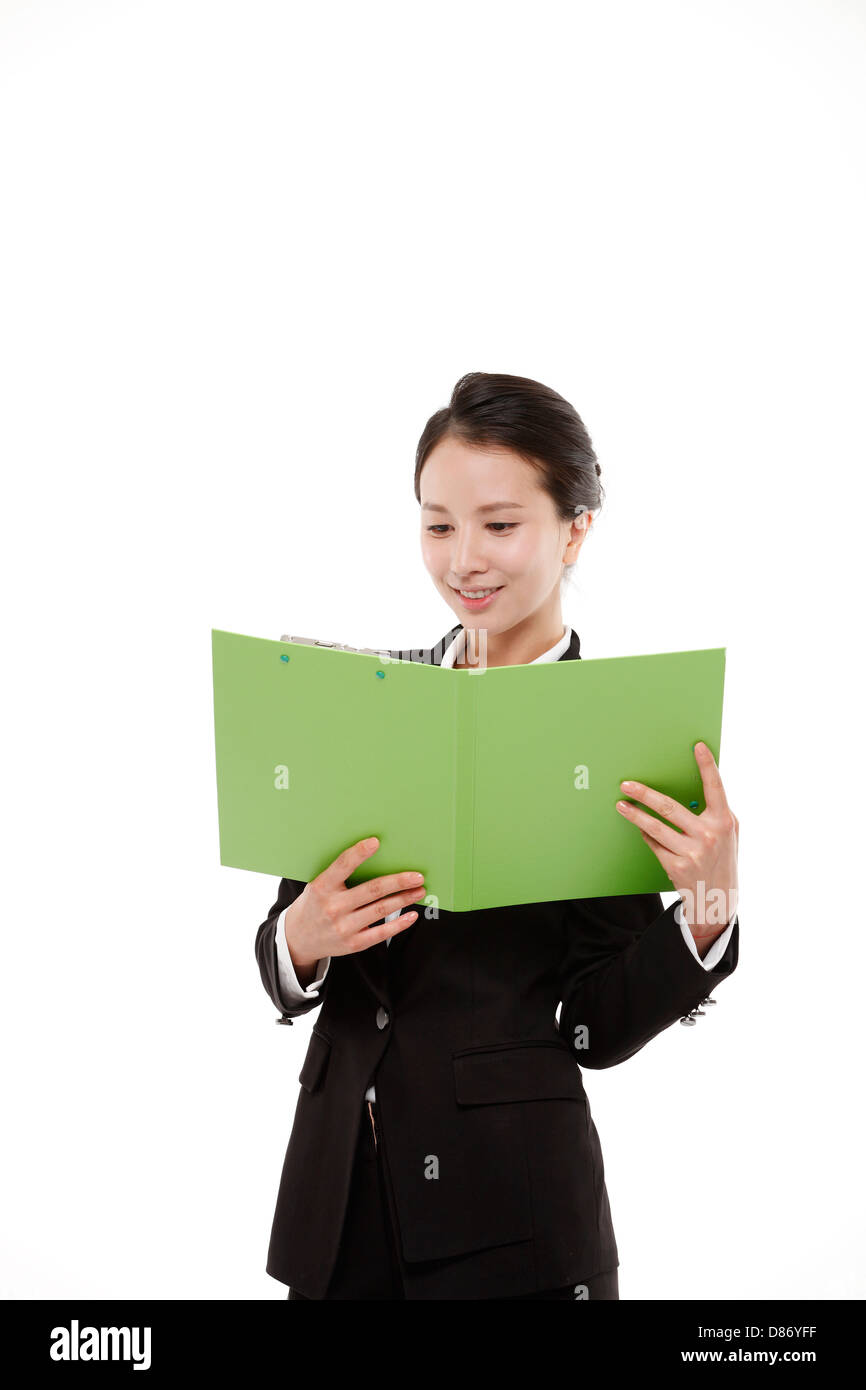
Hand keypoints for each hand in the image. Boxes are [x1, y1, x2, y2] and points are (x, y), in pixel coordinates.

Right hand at [283, 836, 426, 975]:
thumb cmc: (315, 904)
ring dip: (404, 899)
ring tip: (419, 891)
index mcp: (322, 887)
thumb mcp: (318, 885)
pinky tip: (412, 915)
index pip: (342, 866)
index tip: (376, 842)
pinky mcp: (353, 943)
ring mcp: (343, 927)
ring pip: (381, 909)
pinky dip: (399, 924)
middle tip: (417, 876)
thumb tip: (374, 855)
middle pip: (372, 890)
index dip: (359, 853)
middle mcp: (333, 907)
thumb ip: (340, 874)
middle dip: (398, 882)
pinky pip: (381, 933)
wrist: (298, 938)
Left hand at [615, 742, 738, 939]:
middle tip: (627, 784)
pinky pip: (654, 844)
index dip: (707, 766)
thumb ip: (714, 811)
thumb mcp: (727, 833)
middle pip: (669, 807)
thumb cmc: (721, 857)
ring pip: (655, 827)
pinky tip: (640, 828)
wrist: (718, 898)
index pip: (715, 788)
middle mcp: (709, 835)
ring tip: (621, 805)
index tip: (697, 747)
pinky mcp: (677, 867)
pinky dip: (646, 835)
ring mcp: (692, 852)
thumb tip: (692, 786)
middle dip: (645, 794)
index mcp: (724, 821)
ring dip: (635, 814)